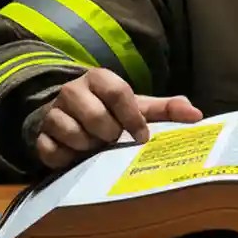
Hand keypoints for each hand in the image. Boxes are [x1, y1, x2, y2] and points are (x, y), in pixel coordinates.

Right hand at [35, 68, 202, 169]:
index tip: (142, 137)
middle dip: (110, 134)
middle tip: (114, 140)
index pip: (118, 93)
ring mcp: (53, 113)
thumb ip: (167, 109)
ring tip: (96, 147)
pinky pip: (52, 151)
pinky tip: (76, 157)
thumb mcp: (139, 106)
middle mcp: (73, 91)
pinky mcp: (39, 135)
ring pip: (74, 134)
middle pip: (96, 116)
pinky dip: (67, 158)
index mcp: (99, 79)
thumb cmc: (112, 112)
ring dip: (90, 147)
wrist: (72, 117)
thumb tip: (197, 115)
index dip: (133, 118)